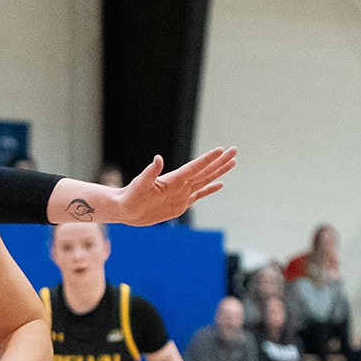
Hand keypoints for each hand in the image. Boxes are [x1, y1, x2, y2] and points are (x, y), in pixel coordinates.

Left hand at [103, 148, 237, 226]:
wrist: (125, 210)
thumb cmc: (130, 197)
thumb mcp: (139, 185)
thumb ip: (150, 172)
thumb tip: (158, 158)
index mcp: (173, 179)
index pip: (195, 167)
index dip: (208, 160)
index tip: (222, 150)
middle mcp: (180, 184)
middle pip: (205, 171)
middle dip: (220, 162)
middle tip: (235, 150)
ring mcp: (182, 193)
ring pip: (205, 180)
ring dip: (219, 172)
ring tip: (233, 162)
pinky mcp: (181, 204)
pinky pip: (199, 195)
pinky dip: (210, 189)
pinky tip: (220, 184)